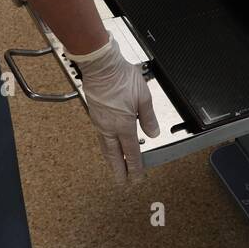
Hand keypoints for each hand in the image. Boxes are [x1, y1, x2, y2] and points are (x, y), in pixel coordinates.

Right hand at [70, 37, 159, 184]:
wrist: (101, 65)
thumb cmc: (121, 77)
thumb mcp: (143, 96)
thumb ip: (149, 117)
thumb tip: (153, 133)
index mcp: (123, 124)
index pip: (130, 152)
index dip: (134, 167)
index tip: (136, 178)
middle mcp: (109, 127)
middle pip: (114, 155)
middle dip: (119, 170)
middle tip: (121, 183)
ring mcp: (100, 121)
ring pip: (105, 146)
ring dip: (111, 159)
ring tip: (114, 168)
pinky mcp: (95, 114)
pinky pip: (101, 135)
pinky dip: (106, 145)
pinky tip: (109, 145)